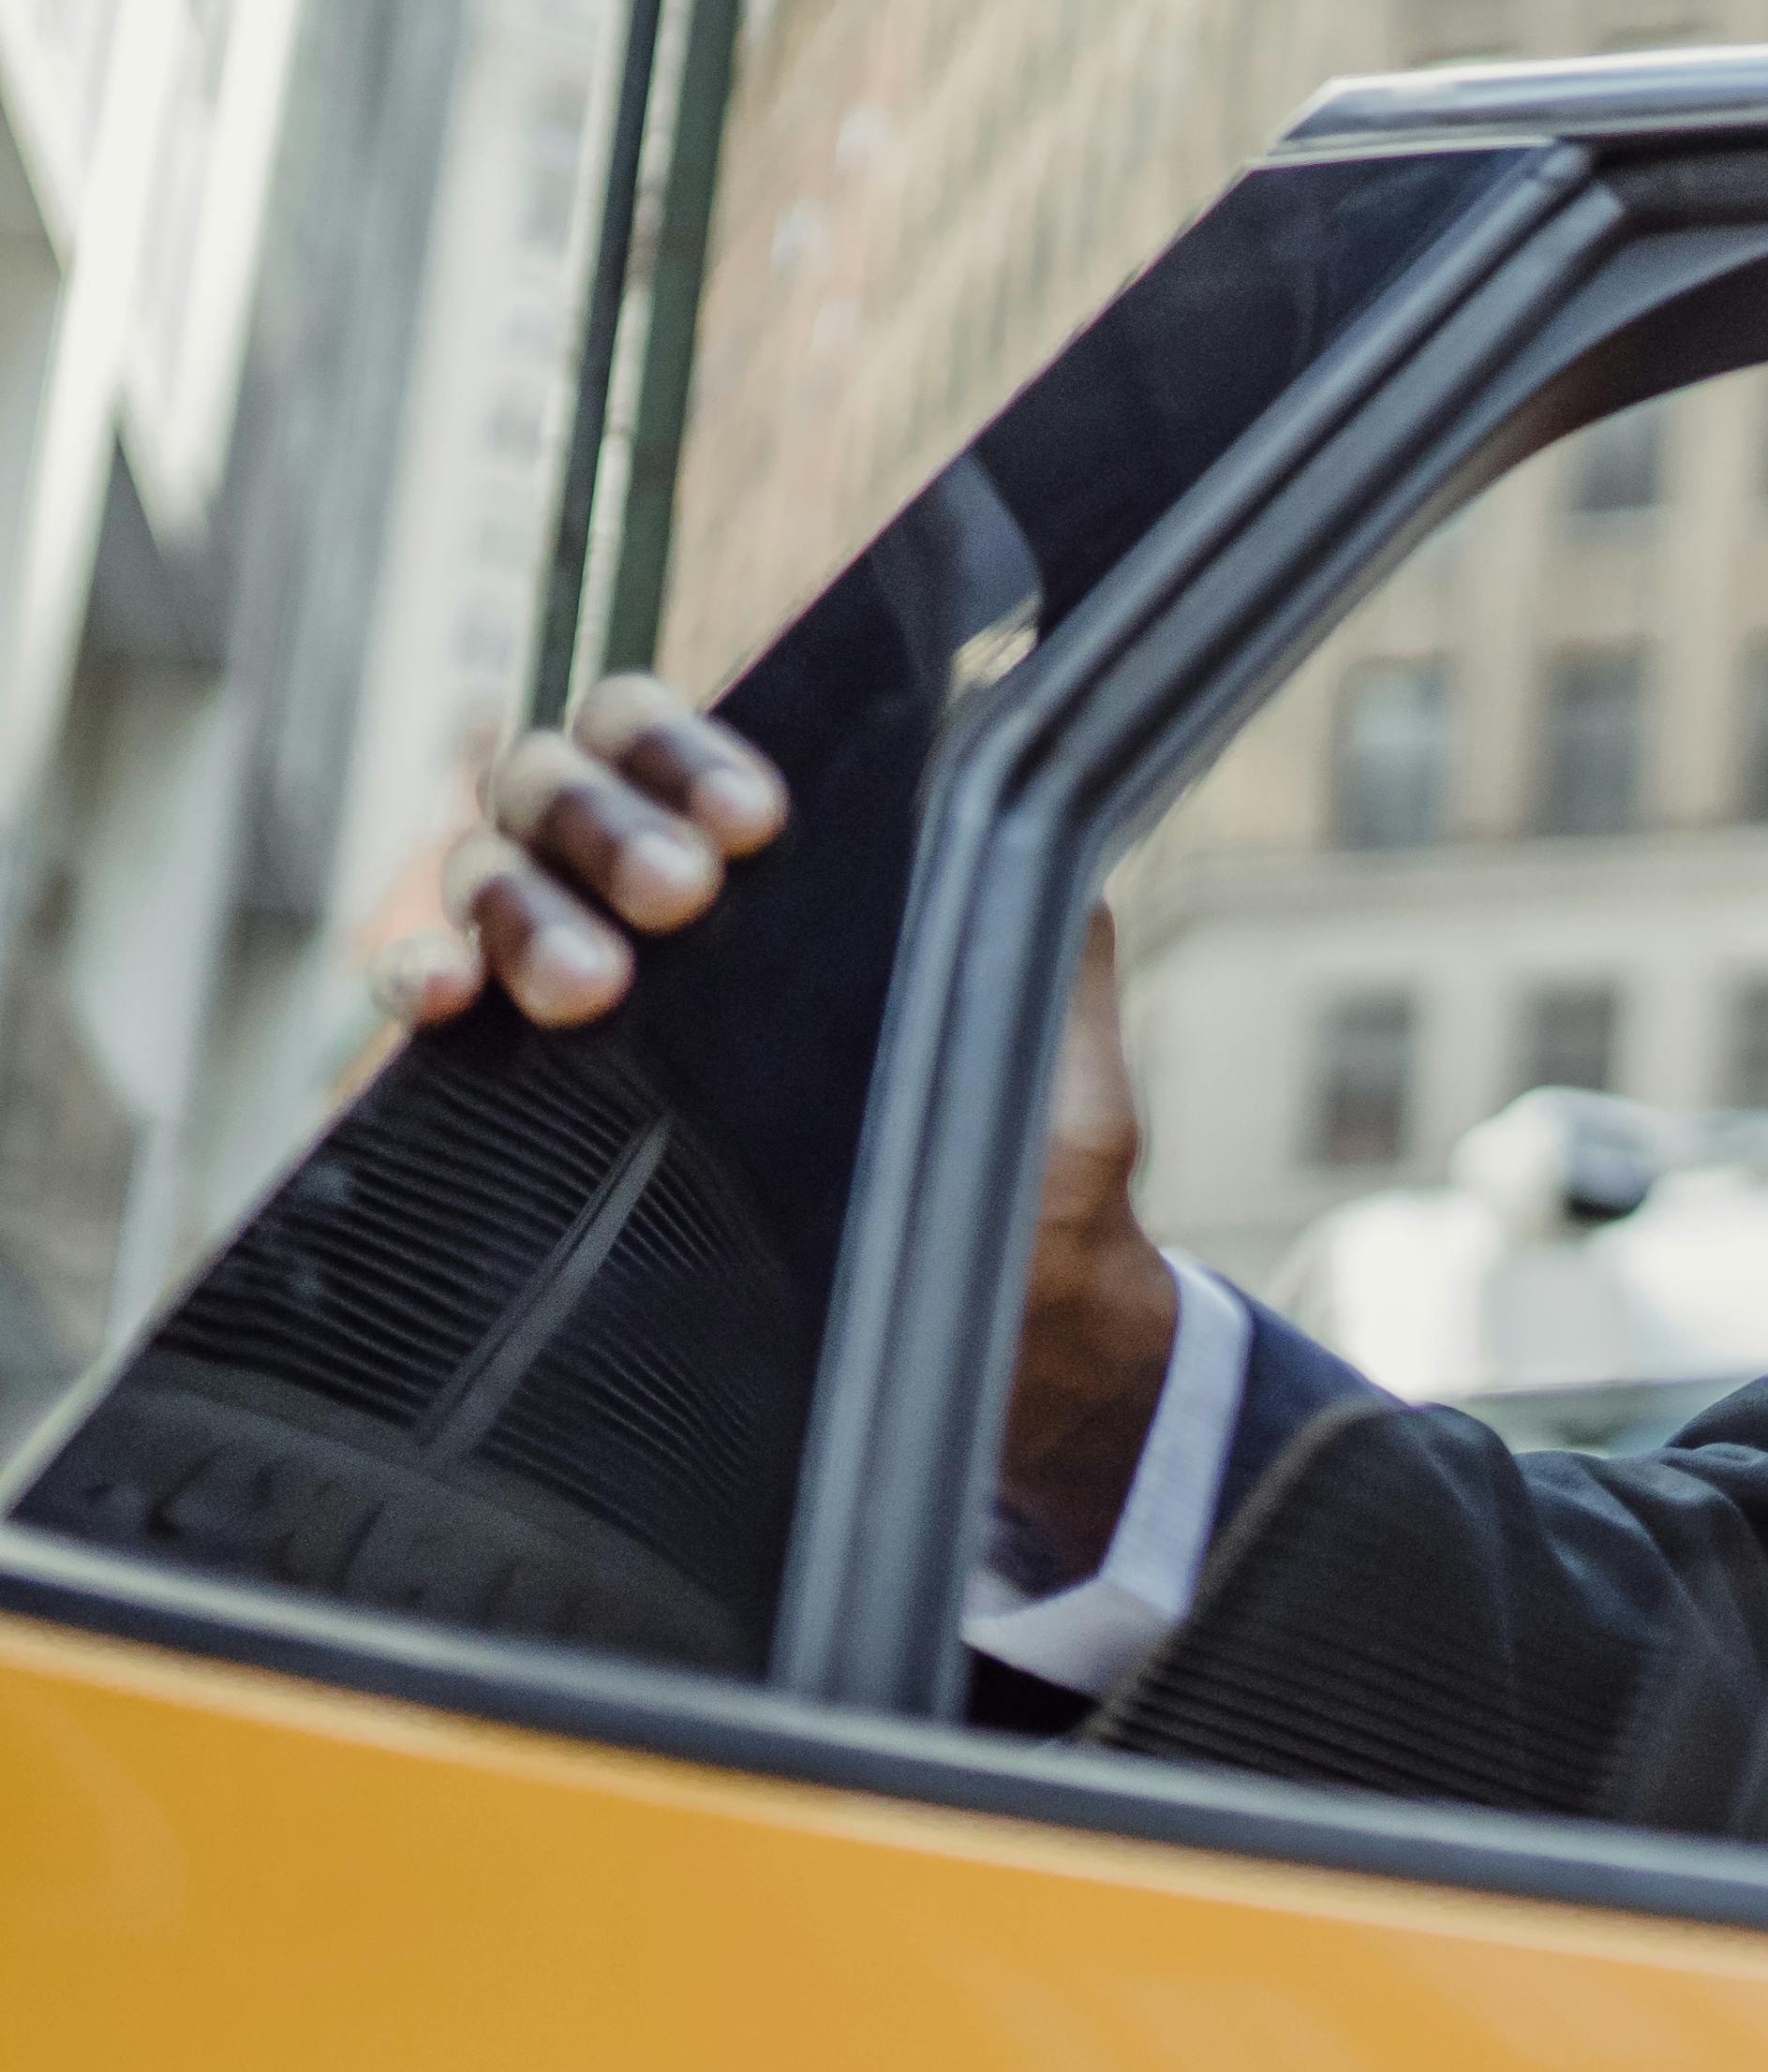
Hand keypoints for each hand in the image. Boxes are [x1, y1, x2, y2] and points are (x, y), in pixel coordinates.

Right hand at [384, 674, 1183, 1566]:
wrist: (991, 1336)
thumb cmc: (1017, 1166)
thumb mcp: (1047, 1032)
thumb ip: (1033, 917)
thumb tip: (1011, 802)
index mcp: (756, 853)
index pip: (666, 734)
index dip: (684, 748)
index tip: (754, 818)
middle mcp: (635, 892)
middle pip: (552, 781)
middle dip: (606, 820)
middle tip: (680, 893)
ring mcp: (555, 974)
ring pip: (479, 872)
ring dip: (520, 908)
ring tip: (589, 987)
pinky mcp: (498, 1081)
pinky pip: (420, 998)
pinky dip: (415, 980)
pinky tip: (444, 1004)